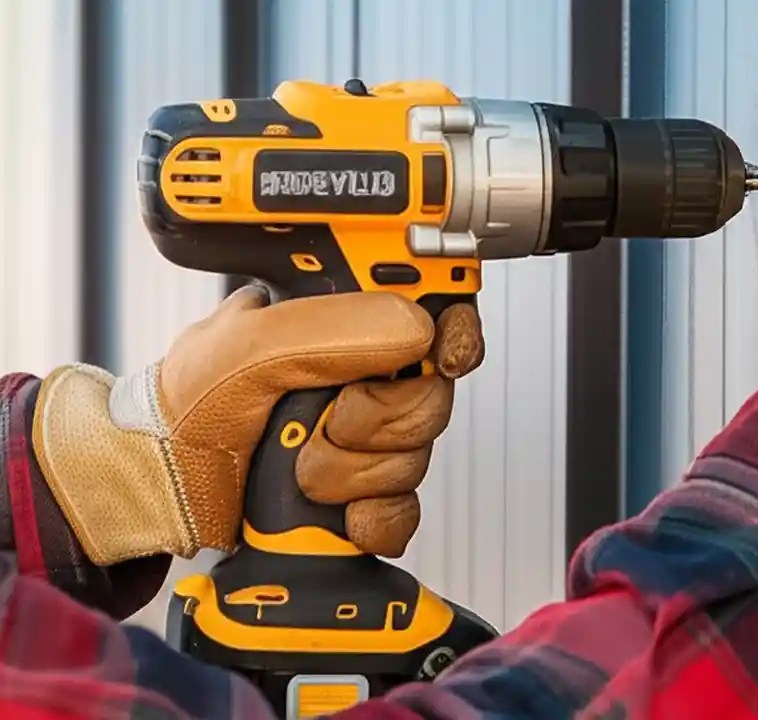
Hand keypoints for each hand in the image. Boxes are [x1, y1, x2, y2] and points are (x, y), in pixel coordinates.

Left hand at [31, 285, 483, 563]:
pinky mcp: (361, 496)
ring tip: (303, 468)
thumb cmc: (185, 407)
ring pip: (418, 458)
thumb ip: (333, 328)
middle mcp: (361, 379)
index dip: (453, 336)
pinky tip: (338, 514)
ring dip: (359, 473)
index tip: (444, 356)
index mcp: (343, 326)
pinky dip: (373, 519)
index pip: (433, 316)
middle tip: (330, 420)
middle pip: (432, 397)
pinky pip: (406, 511)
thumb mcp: (249, 345)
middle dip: (381, 421)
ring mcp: (364, 441)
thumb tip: (414, 329)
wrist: (160, 489)